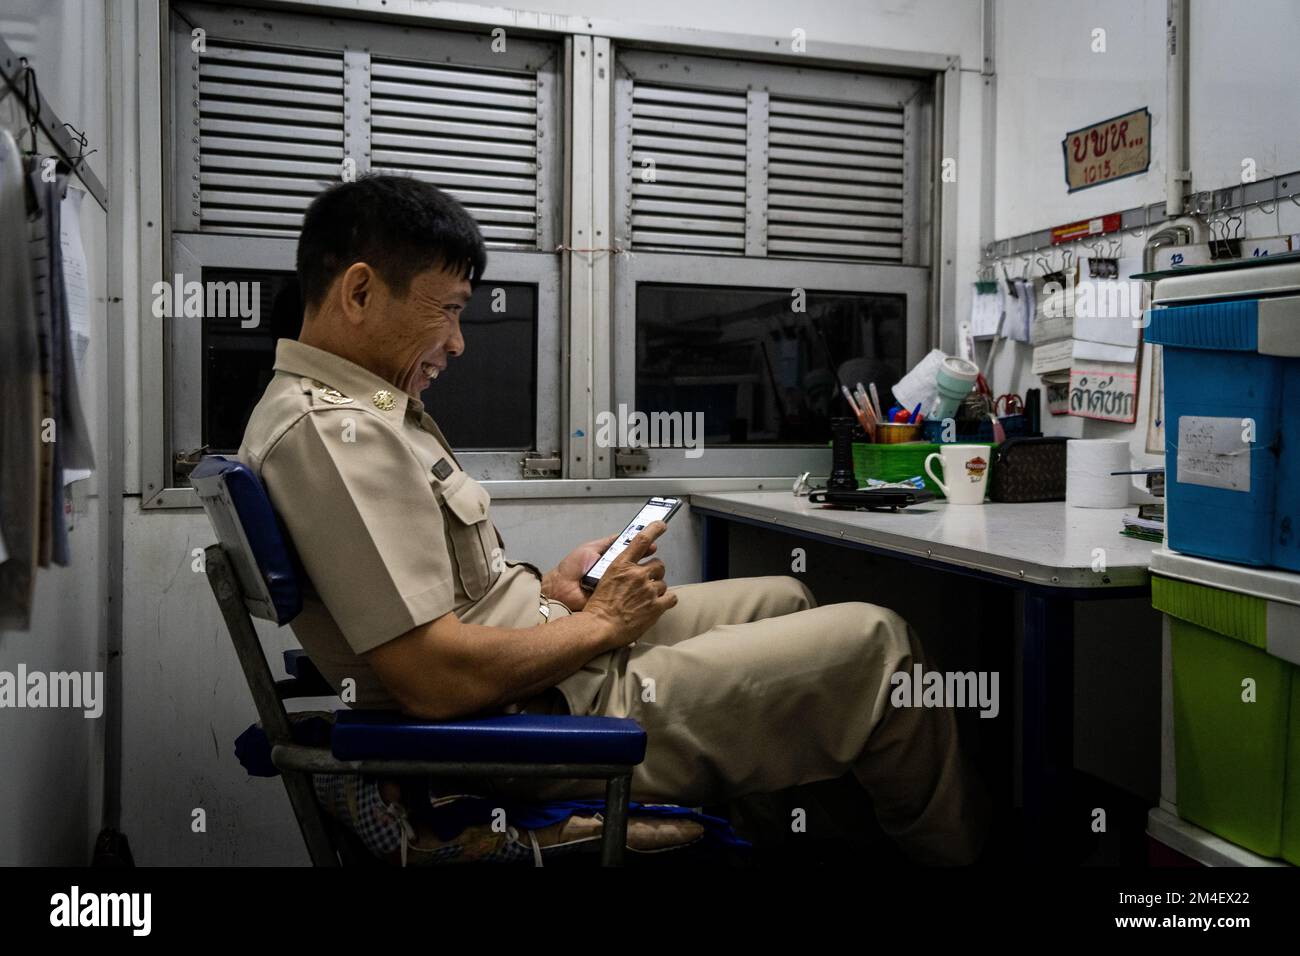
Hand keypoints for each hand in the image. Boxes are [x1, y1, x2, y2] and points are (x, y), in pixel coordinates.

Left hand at [541, 531, 656, 611]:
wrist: (561, 587)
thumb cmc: (573, 567)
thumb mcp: (592, 548)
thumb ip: (609, 542)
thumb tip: (627, 534)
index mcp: (613, 563)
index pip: (635, 555)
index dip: (645, 550)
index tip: (654, 546)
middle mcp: (618, 576)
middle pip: (640, 570)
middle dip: (648, 563)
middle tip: (653, 557)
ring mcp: (618, 590)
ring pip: (638, 584)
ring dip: (644, 579)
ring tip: (649, 572)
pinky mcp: (614, 602)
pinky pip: (629, 598)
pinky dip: (636, 594)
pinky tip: (643, 589)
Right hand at [583, 521, 675, 647]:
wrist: (600, 627)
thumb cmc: (599, 606)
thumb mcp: (605, 579)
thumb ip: (621, 570)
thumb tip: (634, 567)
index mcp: (622, 565)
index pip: (642, 540)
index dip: (654, 529)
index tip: (661, 524)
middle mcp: (637, 574)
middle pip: (658, 565)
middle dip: (654, 573)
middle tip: (646, 584)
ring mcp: (648, 590)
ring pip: (663, 583)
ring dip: (657, 589)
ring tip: (645, 600)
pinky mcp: (656, 606)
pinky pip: (672, 598)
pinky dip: (667, 600)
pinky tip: (658, 605)